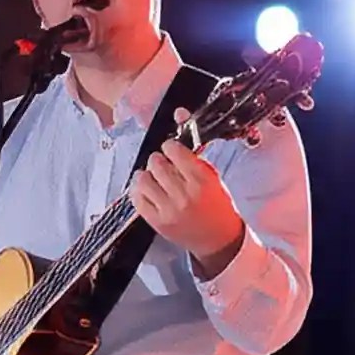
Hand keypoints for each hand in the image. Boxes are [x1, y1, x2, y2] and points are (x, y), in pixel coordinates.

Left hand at [129, 107, 244, 278]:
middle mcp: (184, 194)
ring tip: (154, 178)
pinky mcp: (156, 222)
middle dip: (158, 160)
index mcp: (201, 180)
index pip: (174, 151)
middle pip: (156, 163)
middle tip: (163, 164)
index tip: (171, 149)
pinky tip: (148, 191)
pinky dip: (139, 191)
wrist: (218, 239)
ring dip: (146, 175)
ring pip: (143, 180)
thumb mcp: (212, 176)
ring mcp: (168, 210)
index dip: (170, 146)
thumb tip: (179, 114)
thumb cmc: (217, 205)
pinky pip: (136, 199)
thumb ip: (193, 152)